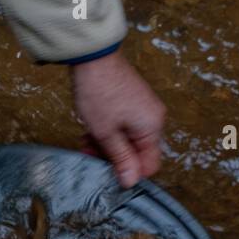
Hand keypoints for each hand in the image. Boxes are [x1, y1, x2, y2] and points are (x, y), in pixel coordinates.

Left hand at [70, 50, 165, 187]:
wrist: (92, 56)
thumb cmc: (98, 92)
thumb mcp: (106, 132)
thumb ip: (120, 158)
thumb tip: (131, 181)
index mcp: (152, 127)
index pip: (149, 164)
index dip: (129, 172)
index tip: (107, 172)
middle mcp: (153, 118)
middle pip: (137, 151)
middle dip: (113, 156)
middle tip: (89, 153)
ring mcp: (143, 108)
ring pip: (127, 138)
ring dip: (107, 144)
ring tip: (86, 140)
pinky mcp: (131, 101)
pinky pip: (123, 125)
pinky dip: (108, 130)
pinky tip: (90, 129)